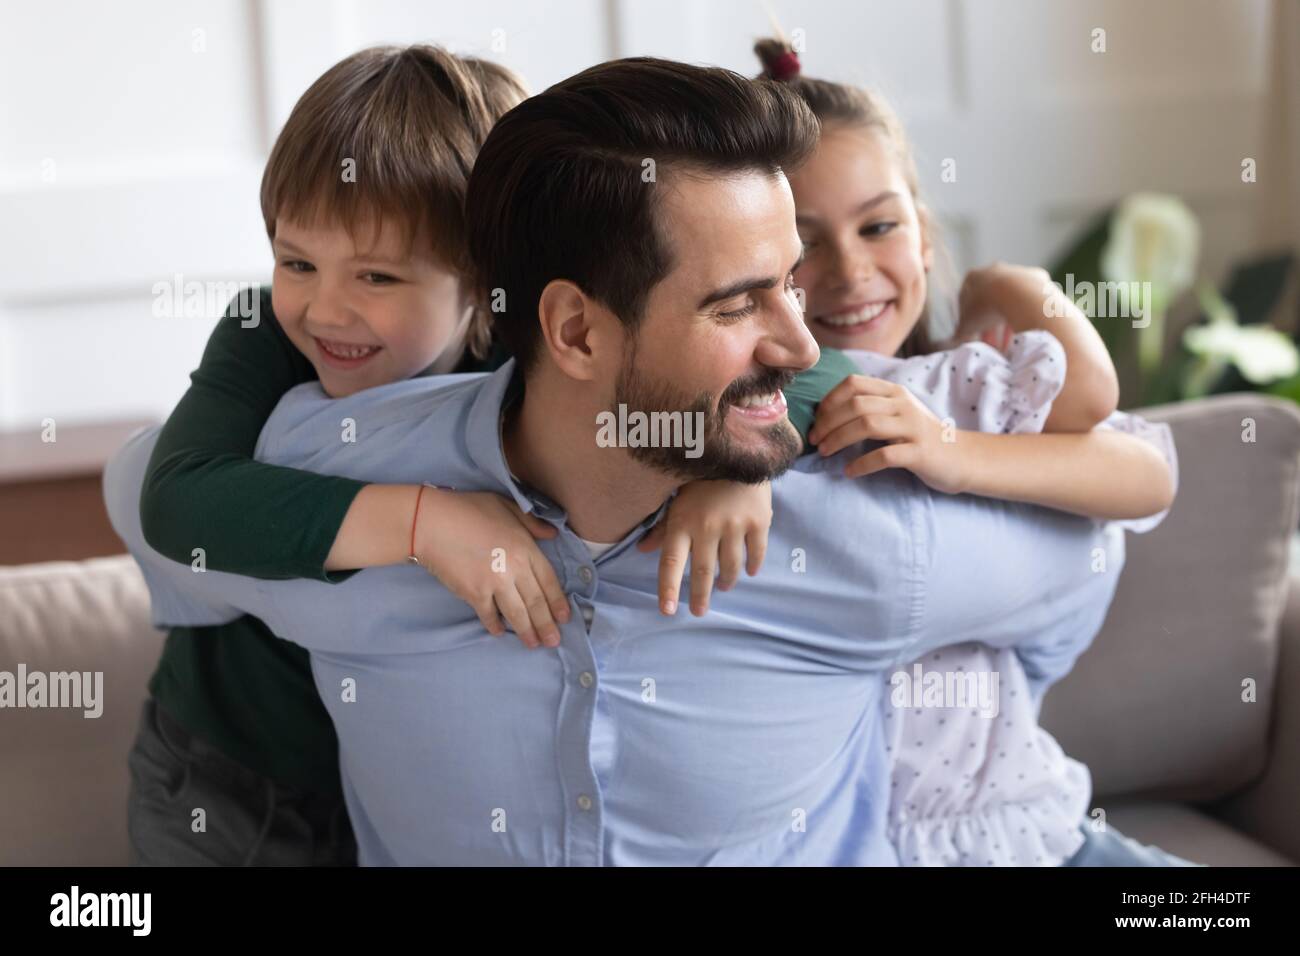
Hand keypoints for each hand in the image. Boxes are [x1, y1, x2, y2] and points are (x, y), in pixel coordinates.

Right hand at [413, 488, 570, 648]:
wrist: (432, 522)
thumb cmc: (467, 509)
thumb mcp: (505, 505)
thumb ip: (531, 522)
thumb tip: (553, 534)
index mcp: (525, 546)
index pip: (549, 579)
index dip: (558, 601)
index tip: (565, 617)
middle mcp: (514, 568)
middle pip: (536, 601)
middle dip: (546, 624)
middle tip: (553, 641)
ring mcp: (494, 583)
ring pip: (517, 613)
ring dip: (526, 631)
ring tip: (533, 644)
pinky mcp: (474, 593)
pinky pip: (489, 615)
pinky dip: (495, 625)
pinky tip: (500, 632)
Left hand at [636, 480, 771, 615]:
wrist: (740, 449)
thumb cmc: (702, 477)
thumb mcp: (677, 498)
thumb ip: (663, 527)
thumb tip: (643, 550)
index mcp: (683, 521)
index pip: (672, 561)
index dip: (668, 587)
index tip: (667, 610)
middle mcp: (707, 526)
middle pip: (702, 571)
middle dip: (700, 596)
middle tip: (699, 612)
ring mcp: (735, 524)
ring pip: (730, 566)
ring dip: (726, 581)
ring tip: (723, 587)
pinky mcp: (759, 521)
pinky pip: (756, 552)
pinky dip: (752, 565)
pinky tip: (749, 572)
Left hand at [808, 375, 970, 493]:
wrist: (962, 458)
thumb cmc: (920, 437)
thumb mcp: (897, 413)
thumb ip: (870, 408)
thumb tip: (826, 415)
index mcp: (894, 392)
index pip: (854, 383)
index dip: (829, 400)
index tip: (817, 420)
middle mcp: (903, 405)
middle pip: (856, 405)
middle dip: (828, 423)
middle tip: (815, 440)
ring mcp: (913, 428)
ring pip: (867, 425)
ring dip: (839, 439)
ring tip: (825, 452)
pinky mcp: (919, 453)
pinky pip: (884, 456)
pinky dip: (861, 464)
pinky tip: (849, 472)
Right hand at [953, 262, 1053, 345]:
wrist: (1019, 294)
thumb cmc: (987, 308)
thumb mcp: (966, 326)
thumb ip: (960, 333)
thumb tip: (957, 342)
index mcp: (973, 277)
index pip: (966, 303)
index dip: (969, 324)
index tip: (974, 339)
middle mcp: (994, 270)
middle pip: (990, 302)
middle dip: (991, 326)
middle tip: (993, 346)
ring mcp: (1016, 272)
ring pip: (1011, 302)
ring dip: (1009, 323)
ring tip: (1010, 346)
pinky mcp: (1037, 277)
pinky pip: (1029, 299)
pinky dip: (1026, 314)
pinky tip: (1026, 332)